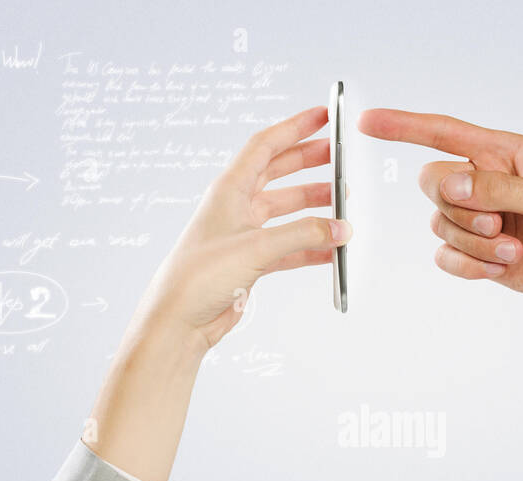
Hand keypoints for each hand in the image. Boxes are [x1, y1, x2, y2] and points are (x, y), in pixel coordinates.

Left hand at [87, 106, 350, 480]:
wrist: (179, 321)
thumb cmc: (199, 278)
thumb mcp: (256, 248)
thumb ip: (303, 235)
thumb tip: (340, 228)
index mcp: (229, 190)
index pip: (266, 146)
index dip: (295, 128)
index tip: (323, 117)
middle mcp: (236, 208)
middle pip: (279, 174)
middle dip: (310, 163)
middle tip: (340, 157)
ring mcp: (244, 236)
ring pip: (287, 212)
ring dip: (314, 207)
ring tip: (343, 204)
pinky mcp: (250, 263)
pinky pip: (289, 247)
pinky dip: (311, 246)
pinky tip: (332, 249)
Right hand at [358, 109, 522, 379]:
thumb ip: (498, 188)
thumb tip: (451, 183)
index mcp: (502, 154)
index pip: (444, 133)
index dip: (404, 127)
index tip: (368, 124)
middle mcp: (483, 182)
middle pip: (432, 182)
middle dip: (461, 208)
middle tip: (498, 224)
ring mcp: (477, 219)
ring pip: (439, 224)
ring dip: (475, 244)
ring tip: (513, 250)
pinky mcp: (474, 254)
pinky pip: (445, 258)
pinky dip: (470, 266)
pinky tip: (500, 267)